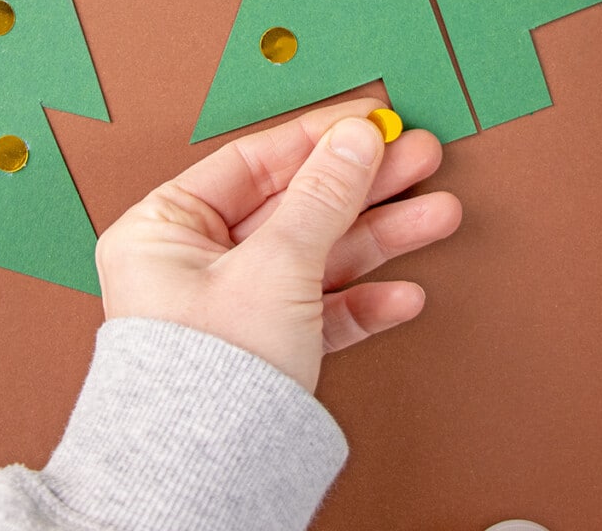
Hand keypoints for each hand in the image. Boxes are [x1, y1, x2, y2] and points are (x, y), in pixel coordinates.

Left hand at [96, 98, 461, 392]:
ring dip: (379, 238)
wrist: (202, 480)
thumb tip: (356, 138)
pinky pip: (317, 312)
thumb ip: (324, 196)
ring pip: (316, 257)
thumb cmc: (206, 373)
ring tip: (436, 215)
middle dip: (364, 188)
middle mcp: (192, 263)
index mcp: (164, 227)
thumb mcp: (276, 265)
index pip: (252, 162)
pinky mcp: (262, 350)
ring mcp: (231, 308)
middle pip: (294, 207)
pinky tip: (404, 293)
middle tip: (417, 159)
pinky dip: (362, 302)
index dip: (318, 139)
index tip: (369, 122)